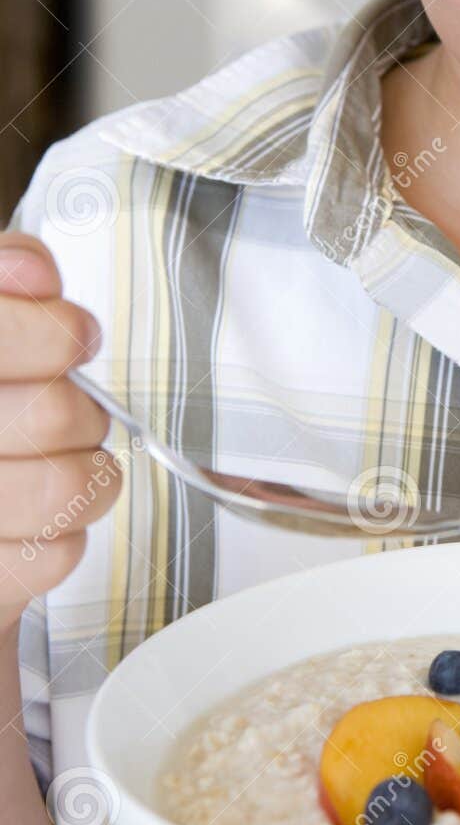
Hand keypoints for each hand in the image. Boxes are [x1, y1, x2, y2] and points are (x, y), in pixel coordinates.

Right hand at [0, 232, 119, 631]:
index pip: (3, 337)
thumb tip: (30, 269)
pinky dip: (63, 537)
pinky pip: (56, 555)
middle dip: (81, 411)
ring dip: (87, 476)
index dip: (50, 331)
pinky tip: (32, 525)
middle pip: (54, 413)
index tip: (73, 337)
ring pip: (66, 488)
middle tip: (64, 414)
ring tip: (59, 468)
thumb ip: (3, 292)